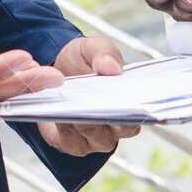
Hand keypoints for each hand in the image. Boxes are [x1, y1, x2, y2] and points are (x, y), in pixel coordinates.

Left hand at [37, 36, 140, 155]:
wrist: (54, 68)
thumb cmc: (83, 60)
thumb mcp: (94, 47)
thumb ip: (105, 54)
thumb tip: (113, 68)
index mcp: (129, 102)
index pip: (137, 116)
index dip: (132, 112)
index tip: (123, 100)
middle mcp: (116, 126)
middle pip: (117, 131)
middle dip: (105, 117)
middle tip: (92, 102)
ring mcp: (95, 138)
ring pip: (93, 137)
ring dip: (82, 122)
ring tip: (72, 105)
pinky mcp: (73, 144)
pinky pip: (71, 142)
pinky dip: (64, 128)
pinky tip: (58, 113)